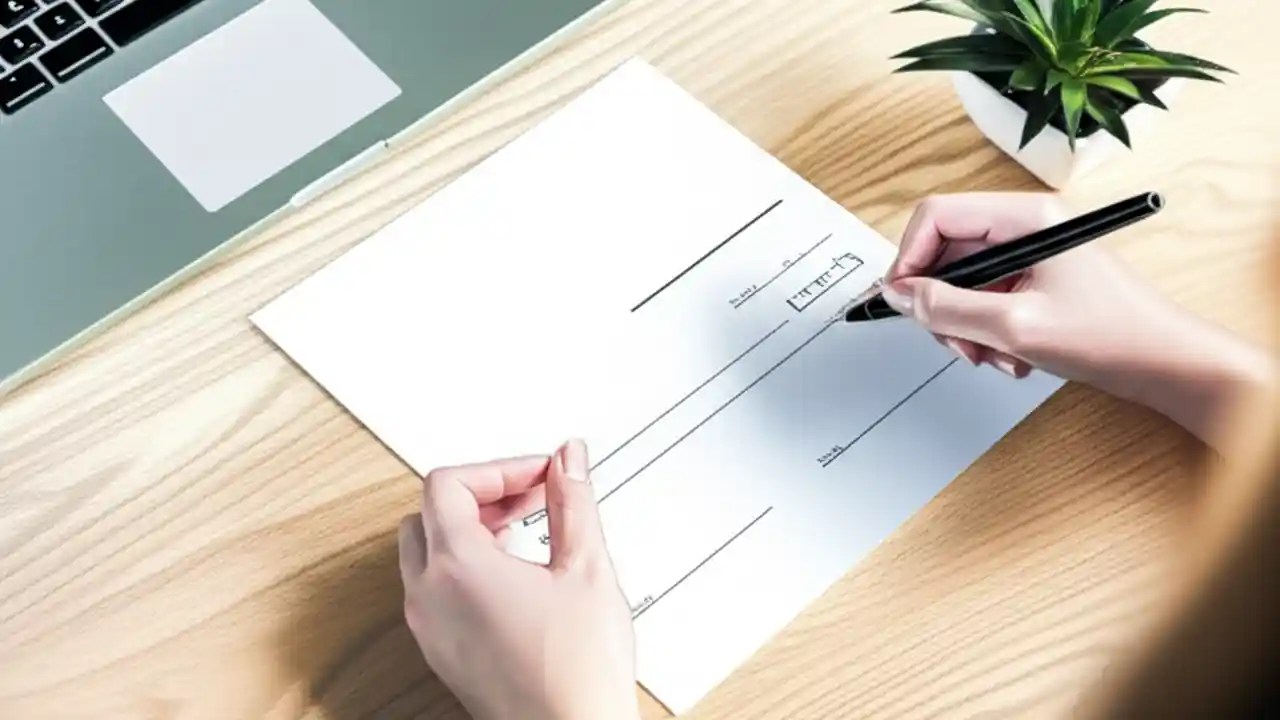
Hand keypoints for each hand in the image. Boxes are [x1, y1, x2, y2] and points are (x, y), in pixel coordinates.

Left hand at [398, 439, 639, 719]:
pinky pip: (432, 589)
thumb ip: (574, 502)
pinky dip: (463, 565)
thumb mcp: (586, 569)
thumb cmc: (577, 673)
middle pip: (430, 513)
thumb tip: (570, 459)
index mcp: (459, 568)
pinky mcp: (440, 651)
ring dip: (468, 529)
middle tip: (530, 494)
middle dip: (481, 494)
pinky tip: (512, 573)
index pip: (448, 484)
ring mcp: (429, 628)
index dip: (497, 468)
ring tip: (523, 530)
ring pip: (425, 551)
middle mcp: (430, 597)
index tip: (538, 473)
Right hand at [879, 192, 1274, 449]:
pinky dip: (986, 333)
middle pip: (948, 253)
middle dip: (941, 304)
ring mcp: (1033, 256)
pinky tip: (1011, 357)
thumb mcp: (1015, 326)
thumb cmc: (1115, 336)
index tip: (903, 300)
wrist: (1170, 365)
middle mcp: (1028, 228)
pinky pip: (987, 301)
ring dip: (965, 327)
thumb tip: (900, 294)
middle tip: (955, 342)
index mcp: (1027, 218)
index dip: (910, 258)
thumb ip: (948, 308)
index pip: (938, 215)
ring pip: (965, 283)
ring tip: (992, 356)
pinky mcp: (1038, 283)